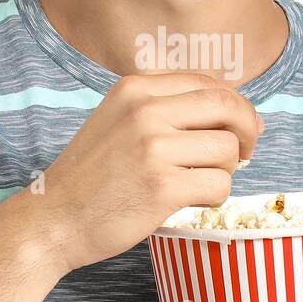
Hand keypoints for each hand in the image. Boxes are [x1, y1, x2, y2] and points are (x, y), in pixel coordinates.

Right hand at [32, 71, 263, 273]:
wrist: (54, 218)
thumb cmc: (93, 175)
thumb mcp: (120, 120)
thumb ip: (169, 109)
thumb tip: (246, 118)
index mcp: (136, 87)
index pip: (209, 83)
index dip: (236, 106)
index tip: (241, 128)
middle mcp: (146, 110)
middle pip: (228, 107)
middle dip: (248, 130)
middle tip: (246, 152)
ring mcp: (154, 147)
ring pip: (228, 149)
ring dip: (226, 170)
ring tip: (199, 180)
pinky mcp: (163, 186)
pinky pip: (219, 185)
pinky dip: (214, 196)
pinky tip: (190, 199)